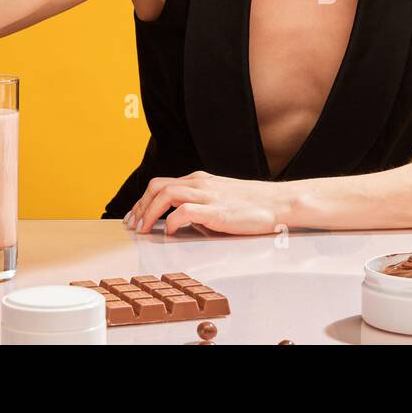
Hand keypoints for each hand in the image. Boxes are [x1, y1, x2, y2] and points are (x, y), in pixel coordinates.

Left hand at [124, 171, 295, 235]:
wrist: (278, 203)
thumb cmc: (253, 204)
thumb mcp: (221, 199)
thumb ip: (201, 205)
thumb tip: (182, 221)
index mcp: (200, 180)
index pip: (161, 184)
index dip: (143, 201)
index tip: (135, 216)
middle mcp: (200, 183)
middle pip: (157, 186)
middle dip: (140, 206)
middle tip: (133, 225)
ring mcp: (207, 195)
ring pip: (165, 194)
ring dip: (148, 213)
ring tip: (144, 230)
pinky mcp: (215, 210)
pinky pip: (183, 212)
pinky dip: (171, 222)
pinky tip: (170, 232)